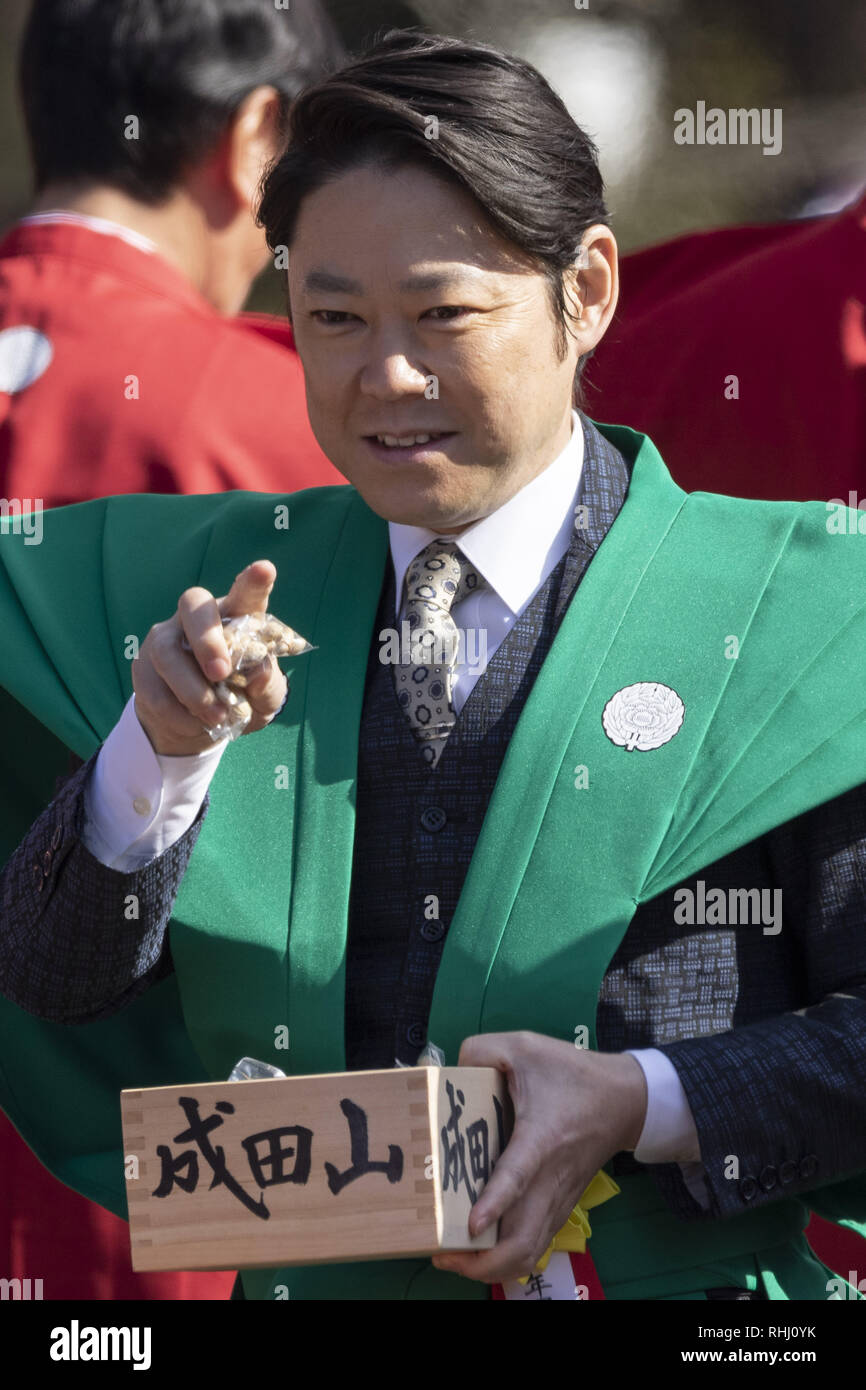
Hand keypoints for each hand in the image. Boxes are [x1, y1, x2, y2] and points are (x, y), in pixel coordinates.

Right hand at [132, 560, 288, 755]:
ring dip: (193, 691)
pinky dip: (179, 713)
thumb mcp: (263, 700)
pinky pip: (155, 689)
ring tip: (216, 717)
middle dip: (206, 639)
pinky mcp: (142, 667)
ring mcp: (165, 639)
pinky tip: (195, 723)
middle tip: (221, 672)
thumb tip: (259, 671)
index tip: (264, 569)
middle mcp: (197, 619)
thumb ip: (267, 685)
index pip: (245, 594)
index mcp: (236, 618)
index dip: (254, 582)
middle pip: (194, 605)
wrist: (197, 726)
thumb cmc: (239, 700)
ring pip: (168, 653)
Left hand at [431, 1031, 646, 1284]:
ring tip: (453, 1258)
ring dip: (490, 1267)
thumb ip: (481, 1050)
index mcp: (541, 1139)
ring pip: (528, 1253)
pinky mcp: (559, 1207)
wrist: (624, 1099)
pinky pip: (533, 1245)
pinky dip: (505, 1258)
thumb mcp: (524, 1046)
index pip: (518, 1176)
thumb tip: (449, 1072)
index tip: (471, 1226)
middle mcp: (550, 1179)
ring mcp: (557, 1199)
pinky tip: (479, 1248)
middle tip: (441, 1253)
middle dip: (481, 1262)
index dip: (495, 1203)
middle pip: (522, 1243)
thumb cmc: (573, 1074)